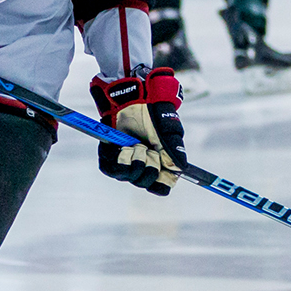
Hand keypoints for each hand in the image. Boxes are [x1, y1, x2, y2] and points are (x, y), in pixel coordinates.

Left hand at [90, 66, 185, 195]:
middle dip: (148, 164)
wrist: (132, 102)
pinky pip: (112, 169)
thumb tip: (180, 170)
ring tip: (136, 143)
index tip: (160, 169)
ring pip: (129, 176)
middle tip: (147, 147)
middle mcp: (142, 168)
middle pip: (144, 183)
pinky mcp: (110, 161)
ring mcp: (126, 165)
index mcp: (158, 166)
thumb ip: (174, 152)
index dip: (161, 182)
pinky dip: (119, 156)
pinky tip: (124, 145)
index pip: (161, 187)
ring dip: (135, 158)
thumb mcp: (168, 134)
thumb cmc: (153, 117)